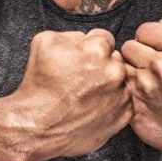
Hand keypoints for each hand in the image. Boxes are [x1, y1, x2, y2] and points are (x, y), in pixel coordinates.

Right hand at [13, 28, 132, 157]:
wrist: (37, 125)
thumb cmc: (39, 84)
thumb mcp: (45, 42)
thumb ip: (71, 34)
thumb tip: (84, 38)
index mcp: (98, 48)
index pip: (104, 39)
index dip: (91, 48)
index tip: (81, 60)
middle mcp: (115, 69)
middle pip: (114, 60)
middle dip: (102, 66)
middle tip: (82, 79)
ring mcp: (121, 94)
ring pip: (120, 82)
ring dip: (108, 85)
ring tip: (85, 96)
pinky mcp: (123, 115)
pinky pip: (124, 103)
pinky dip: (112, 105)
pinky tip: (92, 108)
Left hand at [121, 18, 161, 155]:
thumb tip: (155, 25)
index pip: (144, 30)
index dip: (150, 39)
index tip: (158, 50)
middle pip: (129, 46)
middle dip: (138, 55)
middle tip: (151, 66)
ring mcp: (146, 88)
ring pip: (122, 67)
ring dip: (132, 73)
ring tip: (149, 82)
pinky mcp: (135, 107)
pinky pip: (121, 88)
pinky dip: (129, 90)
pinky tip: (144, 95)